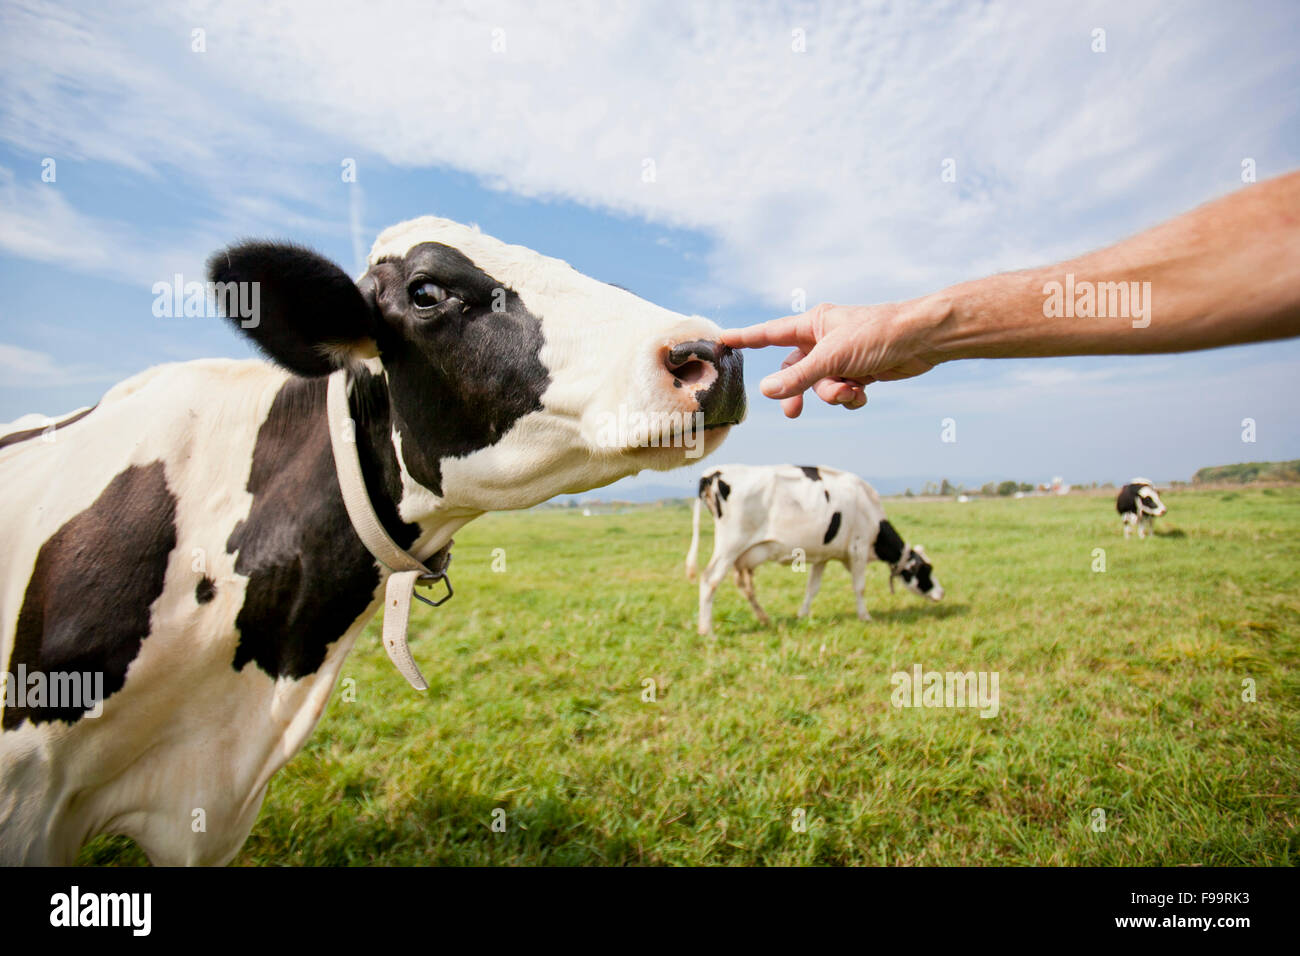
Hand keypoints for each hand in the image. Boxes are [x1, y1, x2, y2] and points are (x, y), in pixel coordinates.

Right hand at [720, 301, 938, 417]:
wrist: (923, 340)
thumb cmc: (878, 334)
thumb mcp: (832, 358)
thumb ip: (798, 377)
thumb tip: (766, 391)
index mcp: (813, 324)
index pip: (770, 333)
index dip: (746, 338)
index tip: (722, 340)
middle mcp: (823, 339)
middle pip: (795, 371)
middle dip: (799, 392)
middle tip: (794, 414)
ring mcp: (841, 357)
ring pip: (820, 386)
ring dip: (833, 394)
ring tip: (851, 389)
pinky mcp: (859, 372)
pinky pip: (841, 393)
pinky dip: (851, 397)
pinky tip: (863, 392)